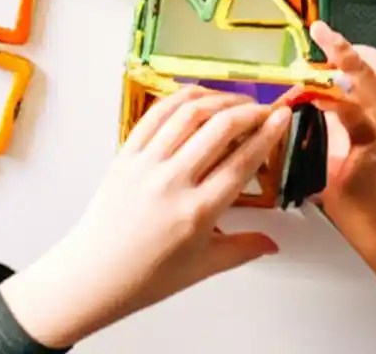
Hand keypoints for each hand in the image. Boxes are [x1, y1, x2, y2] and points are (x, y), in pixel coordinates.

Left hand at [0, 88, 290, 347]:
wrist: (93, 276)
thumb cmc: (145, 277)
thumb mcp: (202, 267)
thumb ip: (243, 249)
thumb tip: (272, 244)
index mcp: (197, 213)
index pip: (242, 162)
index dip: (267, 134)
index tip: (282, 118)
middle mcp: (172, 183)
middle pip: (219, 128)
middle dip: (249, 111)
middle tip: (263, 110)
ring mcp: (145, 165)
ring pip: (188, 114)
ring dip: (218, 99)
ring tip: (235, 101)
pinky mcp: (125, 156)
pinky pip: (155, 116)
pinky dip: (180, 99)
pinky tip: (197, 98)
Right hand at [310, 21, 375, 293]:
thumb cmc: (368, 221)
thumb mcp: (330, 178)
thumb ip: (320, 135)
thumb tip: (305, 105)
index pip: (351, 83)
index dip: (327, 62)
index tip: (315, 38)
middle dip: (347, 50)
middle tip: (320, 43)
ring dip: (368, 59)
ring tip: (340, 59)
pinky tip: (363, 83)